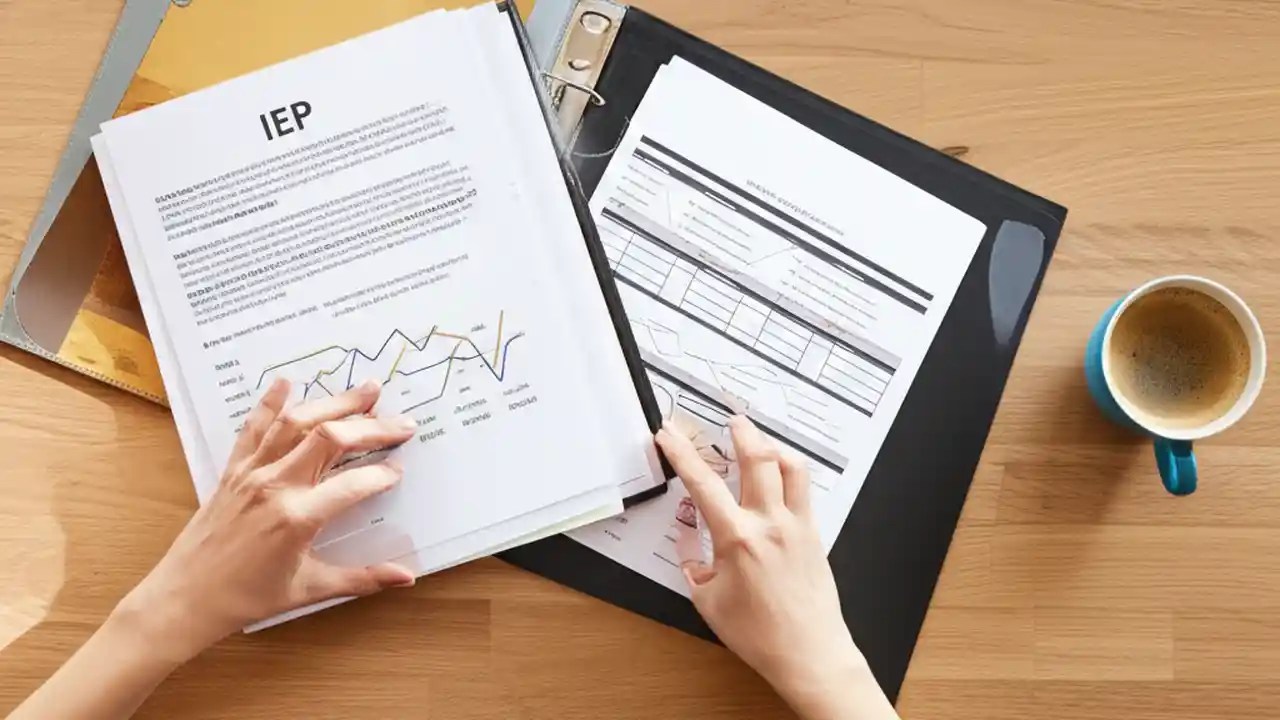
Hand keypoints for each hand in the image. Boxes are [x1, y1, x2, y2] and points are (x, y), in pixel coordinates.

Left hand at [114, 378, 418, 662]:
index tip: (398, 471)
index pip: (353, 485)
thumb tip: (407, 577)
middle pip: (330, 438)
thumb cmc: (247, 598)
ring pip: (296, 423)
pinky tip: (287, 382)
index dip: (381, 476)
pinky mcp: (233, 470)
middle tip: (402, 421)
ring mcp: (251, 473)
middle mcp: (274, 486)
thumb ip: (362, 579)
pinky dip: (270, 402)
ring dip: (333, 402)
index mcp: (297, 519)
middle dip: (371, 426)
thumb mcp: (310, 591)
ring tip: (365, 390)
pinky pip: (254, 428)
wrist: (185, 598)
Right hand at [655, 416, 896, 719]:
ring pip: (792, 466)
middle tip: (729, 418)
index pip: (703, 484)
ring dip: (772, 445)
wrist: (809, 653)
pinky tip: (780, 474)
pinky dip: (789, 471)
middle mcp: (771, 525)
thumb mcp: (708, 602)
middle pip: (757, 458)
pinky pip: (803, 489)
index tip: (669, 435)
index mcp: (739, 539)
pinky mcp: (815, 534)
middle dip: (740, 432)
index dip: (682, 454)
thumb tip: (690, 545)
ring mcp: (797, 526)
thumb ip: (694, 566)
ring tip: (758, 439)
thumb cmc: (760, 635)